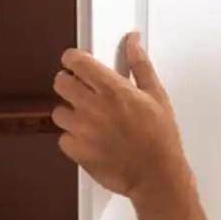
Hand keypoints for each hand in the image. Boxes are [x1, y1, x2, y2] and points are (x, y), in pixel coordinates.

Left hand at [52, 33, 191, 200]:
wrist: (157, 177)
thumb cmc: (161, 139)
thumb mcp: (157, 97)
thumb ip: (140, 66)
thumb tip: (132, 42)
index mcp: (114, 90)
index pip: (75, 61)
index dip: (74, 60)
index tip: (79, 64)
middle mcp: (94, 107)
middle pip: (60, 82)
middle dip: (71, 84)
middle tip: (86, 94)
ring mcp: (82, 130)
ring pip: (59, 111)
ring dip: (72, 114)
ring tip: (93, 122)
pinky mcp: (76, 150)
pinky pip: (63, 137)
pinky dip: (75, 138)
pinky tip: (94, 141)